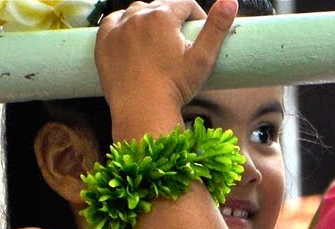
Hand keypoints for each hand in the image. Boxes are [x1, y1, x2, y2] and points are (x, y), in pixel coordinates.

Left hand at [95, 0, 235, 135]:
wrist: (142, 111)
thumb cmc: (174, 88)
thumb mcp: (202, 59)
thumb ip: (216, 28)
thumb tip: (230, 1)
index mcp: (163, 15)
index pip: (185, 3)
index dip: (196, 16)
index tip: (197, 34)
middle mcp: (138, 15)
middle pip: (161, 7)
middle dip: (172, 20)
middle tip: (178, 44)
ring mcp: (118, 28)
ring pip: (137, 12)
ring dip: (148, 20)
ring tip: (156, 42)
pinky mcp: (103, 42)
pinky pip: (113, 22)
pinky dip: (123, 25)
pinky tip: (132, 38)